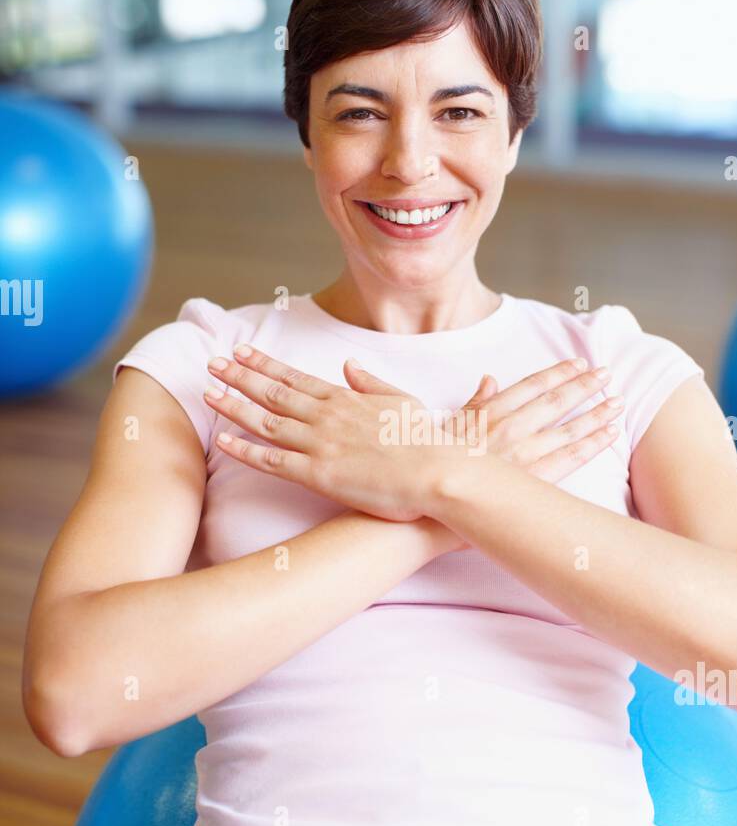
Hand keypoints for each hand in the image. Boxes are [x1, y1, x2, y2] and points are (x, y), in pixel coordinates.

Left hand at [204, 345, 452, 521]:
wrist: (438, 471)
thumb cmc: (426, 440)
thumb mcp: (401, 400)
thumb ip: (370, 382)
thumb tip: (348, 365)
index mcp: (346, 398)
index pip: (296, 377)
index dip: (265, 364)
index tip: (242, 351)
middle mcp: (327, 416)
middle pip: (273, 392)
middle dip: (240, 376)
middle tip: (212, 363)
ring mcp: (320, 444)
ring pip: (266, 421)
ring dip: (235, 406)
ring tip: (208, 393)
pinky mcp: (319, 474)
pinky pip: (273, 461)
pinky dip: (245, 450)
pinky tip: (223, 440)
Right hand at [346, 356, 621, 550]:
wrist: (402, 516)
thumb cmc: (396, 473)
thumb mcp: (394, 423)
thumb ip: (384, 391)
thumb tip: (361, 366)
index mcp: (477, 419)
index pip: (522, 390)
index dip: (551, 374)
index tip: (576, 361)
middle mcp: (501, 434)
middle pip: (549, 405)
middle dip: (581, 388)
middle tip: (609, 373)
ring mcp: (513, 461)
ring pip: (563, 432)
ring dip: (593, 416)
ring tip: (619, 404)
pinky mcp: (518, 488)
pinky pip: (563, 464)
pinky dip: (587, 448)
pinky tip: (608, 439)